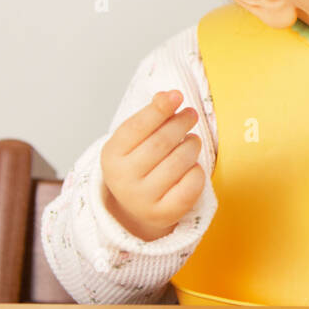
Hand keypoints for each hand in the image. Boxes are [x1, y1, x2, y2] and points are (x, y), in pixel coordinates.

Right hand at [99, 90, 205, 241]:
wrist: (135, 207)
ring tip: (193, 140)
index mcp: (112, 155)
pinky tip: (192, 166)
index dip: (160, 108)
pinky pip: (191, 184)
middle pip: (161, 142)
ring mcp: (143, 199)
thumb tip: (168, 95)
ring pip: (179, 162)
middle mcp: (123, 179)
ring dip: (192, 145)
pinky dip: (197, 170)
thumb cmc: (139, 164)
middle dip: (181, 123)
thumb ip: (150, 116)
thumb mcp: (134, 140)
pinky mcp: (164, 213)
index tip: (177, 95)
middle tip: (191, 115)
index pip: (138, 126)